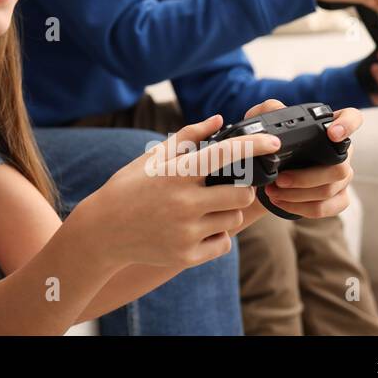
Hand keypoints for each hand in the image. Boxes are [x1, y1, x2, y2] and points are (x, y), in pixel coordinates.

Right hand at [79, 114, 278, 268]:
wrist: (103, 231)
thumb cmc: (129, 187)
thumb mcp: (152, 158)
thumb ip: (187, 137)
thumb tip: (219, 120)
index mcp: (175, 173)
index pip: (225, 154)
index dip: (254, 146)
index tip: (274, 144)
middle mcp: (183, 203)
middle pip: (242, 194)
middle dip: (240, 189)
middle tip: (225, 188)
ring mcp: (185, 232)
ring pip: (234, 219)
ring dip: (227, 212)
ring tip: (204, 209)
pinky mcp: (186, 256)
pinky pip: (223, 244)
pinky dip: (217, 236)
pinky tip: (197, 229)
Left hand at [247, 99, 362, 218]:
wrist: (263, 173)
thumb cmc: (268, 144)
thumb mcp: (262, 124)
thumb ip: (268, 110)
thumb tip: (279, 110)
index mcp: (329, 128)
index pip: (352, 118)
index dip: (348, 125)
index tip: (332, 134)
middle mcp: (342, 152)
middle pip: (339, 167)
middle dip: (306, 177)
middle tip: (279, 179)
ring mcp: (342, 177)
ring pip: (330, 190)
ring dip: (298, 194)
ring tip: (273, 192)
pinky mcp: (337, 198)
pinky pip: (326, 208)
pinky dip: (301, 208)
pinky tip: (281, 202)